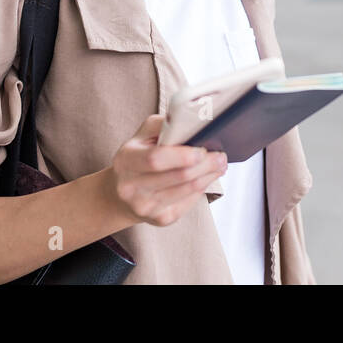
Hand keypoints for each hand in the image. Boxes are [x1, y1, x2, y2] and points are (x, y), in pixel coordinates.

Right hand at [104, 115, 227, 226]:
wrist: (121, 194)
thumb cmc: (137, 157)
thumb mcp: (141, 136)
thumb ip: (162, 126)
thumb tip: (192, 123)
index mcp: (126, 160)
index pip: (155, 159)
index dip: (182, 156)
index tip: (202, 150)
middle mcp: (131, 187)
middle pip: (178, 176)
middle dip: (205, 165)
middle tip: (221, 156)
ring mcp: (145, 206)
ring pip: (187, 190)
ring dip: (209, 176)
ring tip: (220, 165)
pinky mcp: (159, 219)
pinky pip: (188, 203)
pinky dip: (201, 189)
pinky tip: (207, 179)